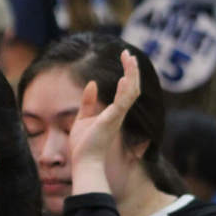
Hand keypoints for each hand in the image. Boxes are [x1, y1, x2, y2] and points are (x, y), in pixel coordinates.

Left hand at [69, 49, 139, 169]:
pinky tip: (125, 78)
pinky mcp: (112, 121)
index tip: (126, 57)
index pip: (126, 89)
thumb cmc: (84, 144)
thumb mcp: (83, 117)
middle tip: (128, 54)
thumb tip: (92, 83)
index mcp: (114, 112)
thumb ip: (88, 101)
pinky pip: (122, 103)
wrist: (84, 162)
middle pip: (132, 88)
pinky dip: (125, 90)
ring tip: (129, 59)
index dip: (128, 74)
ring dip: (131, 74)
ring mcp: (117, 117)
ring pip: (131, 92)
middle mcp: (119, 113)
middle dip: (132, 70)